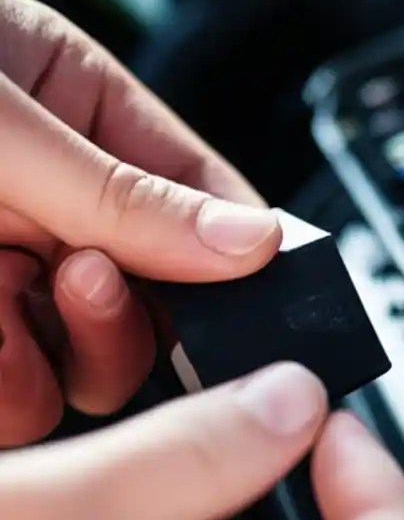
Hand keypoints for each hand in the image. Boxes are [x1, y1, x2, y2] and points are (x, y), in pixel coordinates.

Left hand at [0, 0, 284, 444]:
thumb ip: (122, 191)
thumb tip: (254, 244)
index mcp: (87, 122)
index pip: (208, 204)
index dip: (242, 260)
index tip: (261, 307)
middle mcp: (58, 206)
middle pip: (168, 303)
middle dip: (141, 310)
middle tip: (87, 275)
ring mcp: (9, 272)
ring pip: (100, 364)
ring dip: (75, 348)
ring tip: (18, 287)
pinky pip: (25, 397)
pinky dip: (12, 384)